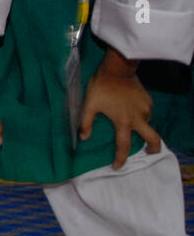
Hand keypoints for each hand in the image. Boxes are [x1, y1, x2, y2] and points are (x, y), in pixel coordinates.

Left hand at [80, 48, 161, 168]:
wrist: (117, 68)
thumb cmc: (101, 87)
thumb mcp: (89, 105)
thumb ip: (85, 123)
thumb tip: (83, 138)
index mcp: (123, 122)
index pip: (123, 146)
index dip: (120, 159)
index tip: (117, 167)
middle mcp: (138, 118)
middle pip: (153, 139)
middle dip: (153, 149)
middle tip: (148, 152)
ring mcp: (146, 108)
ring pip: (148, 124)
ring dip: (142, 128)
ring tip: (131, 126)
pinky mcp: (148, 100)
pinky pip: (147, 112)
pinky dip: (141, 116)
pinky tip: (131, 111)